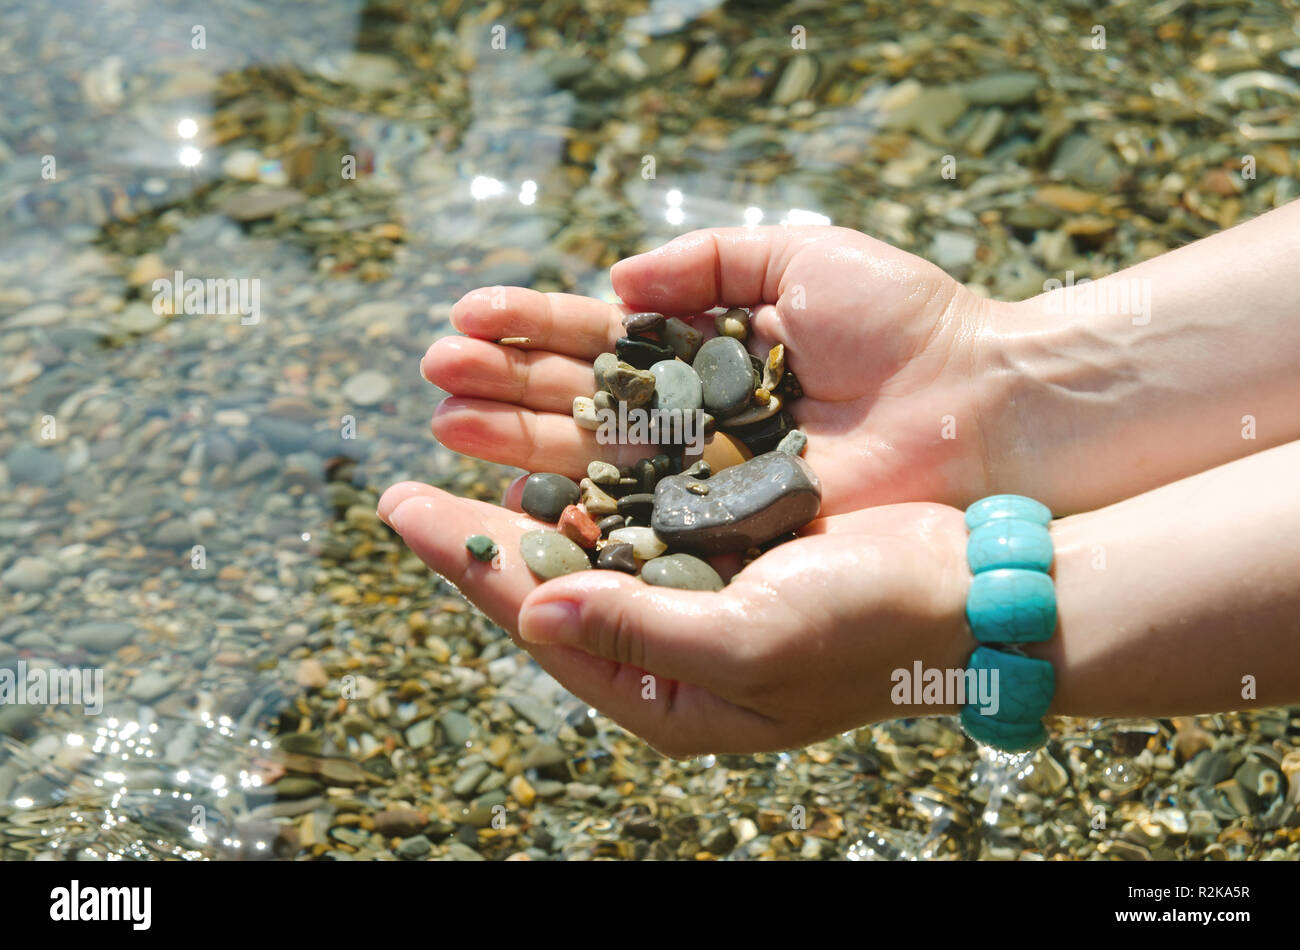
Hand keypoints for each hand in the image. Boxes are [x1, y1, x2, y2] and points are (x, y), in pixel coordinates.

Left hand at [377, 482, 971, 755]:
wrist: (966, 589)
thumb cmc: (866, 628)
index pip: (538, 615)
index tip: (402, 505)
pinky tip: (557, 436)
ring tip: (467, 441)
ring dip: (526, 486)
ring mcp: (693, 590)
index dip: (468, 559)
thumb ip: (635, 630)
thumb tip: (532, 605)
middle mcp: (666, 642)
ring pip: (586, 534)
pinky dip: (595, 469)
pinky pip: (638, 504)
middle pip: (546, 576)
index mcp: (661, 689)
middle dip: (478, 530)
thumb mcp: (747, 643)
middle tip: (405, 486)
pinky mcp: (725, 542)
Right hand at [423, 226, 1002, 515]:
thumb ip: (707, 261)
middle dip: (506, 384)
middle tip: (433, 372)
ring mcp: (708, 480)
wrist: (981, 408)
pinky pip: (636, 521)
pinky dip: (574, 503)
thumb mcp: (802, 259)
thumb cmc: (905, 328)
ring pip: (593, 461)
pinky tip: (509, 484)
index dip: (534, 329)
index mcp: (713, 351)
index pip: (602, 340)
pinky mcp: (726, 532)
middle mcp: (699, 419)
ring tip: (443, 416)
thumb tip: (615, 281)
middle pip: (582, 402)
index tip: (466, 317)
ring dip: (516, 437)